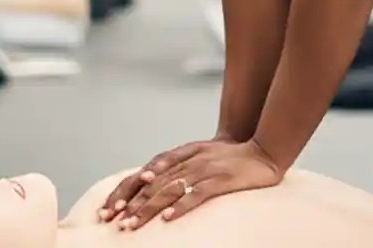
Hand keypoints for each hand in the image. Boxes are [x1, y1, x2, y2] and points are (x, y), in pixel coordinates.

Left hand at [98, 136, 234, 222]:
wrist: (263, 148)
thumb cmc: (230, 156)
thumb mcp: (200, 154)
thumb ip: (176, 164)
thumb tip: (147, 180)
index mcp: (181, 154)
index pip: (145, 172)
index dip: (126, 189)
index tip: (109, 208)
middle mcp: (188, 160)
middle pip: (153, 183)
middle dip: (131, 203)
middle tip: (114, 221)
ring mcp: (204, 169)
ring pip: (169, 189)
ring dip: (148, 208)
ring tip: (132, 224)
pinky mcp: (221, 180)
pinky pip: (197, 194)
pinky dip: (181, 206)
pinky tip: (167, 219)